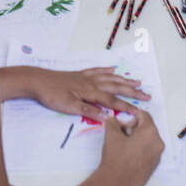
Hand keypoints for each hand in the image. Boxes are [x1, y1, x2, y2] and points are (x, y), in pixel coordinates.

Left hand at [30, 67, 150, 120]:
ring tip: (137, 81)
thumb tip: (107, 116)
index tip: (140, 112)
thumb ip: (89, 110)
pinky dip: (108, 70)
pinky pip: (98, 70)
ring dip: (124, 79)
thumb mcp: (69, 107)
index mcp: (90, 91)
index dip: (127, 106)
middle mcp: (92, 82)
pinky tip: (113, 69)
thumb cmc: (52, 95)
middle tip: (147, 94)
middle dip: (132, 91)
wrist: (37, 80)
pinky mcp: (80, 74)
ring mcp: (86, 76)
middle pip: (116, 86)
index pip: (113, 100)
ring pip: (110, 77)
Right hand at [99, 110, 162, 185]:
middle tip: (121, 134)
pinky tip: (127, 157)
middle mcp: (158, 143)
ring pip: (148, 141)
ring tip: (123, 146)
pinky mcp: (154, 167)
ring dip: (137, 139)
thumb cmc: (116, 157)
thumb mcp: (111, 135)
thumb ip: (113, 123)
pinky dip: (140, 150)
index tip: (122, 122)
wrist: (117, 183)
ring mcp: (157, 156)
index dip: (131, 116)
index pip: (144, 115)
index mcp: (150, 132)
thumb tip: (114, 121)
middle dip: (134, 129)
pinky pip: (148, 152)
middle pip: (147, 128)